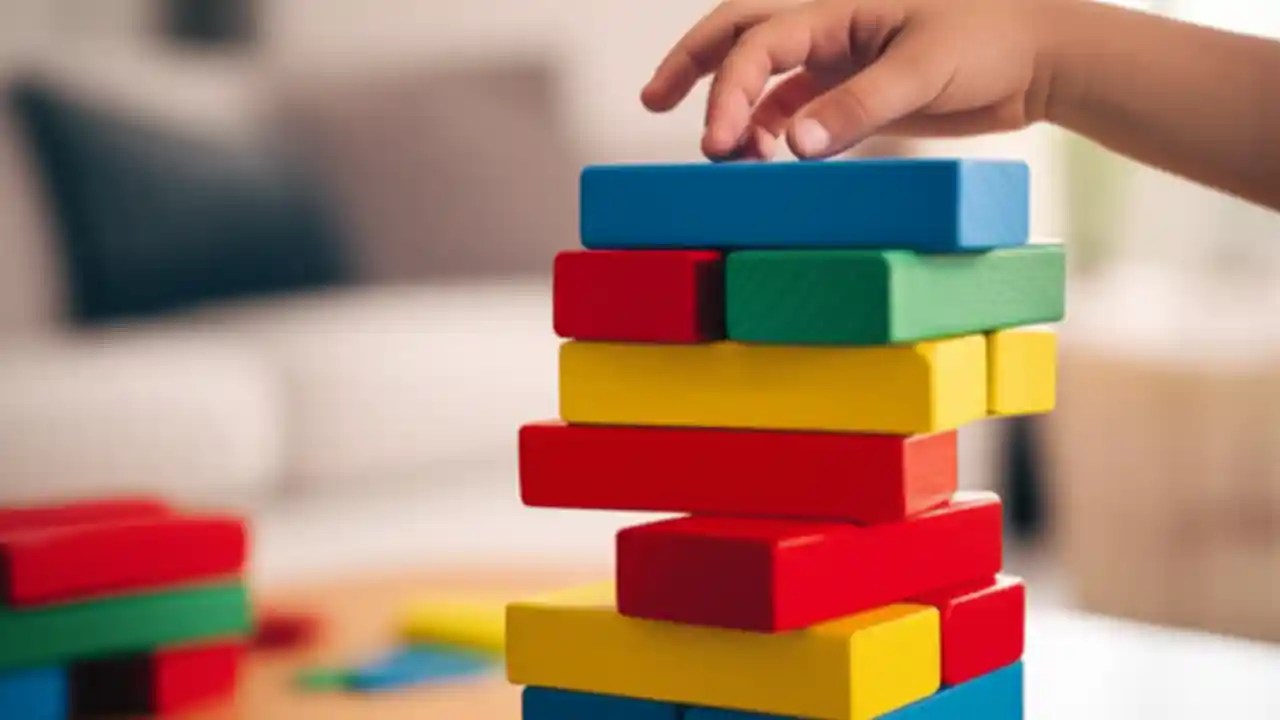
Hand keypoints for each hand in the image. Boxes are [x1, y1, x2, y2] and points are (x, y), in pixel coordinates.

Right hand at [641, 0, 1059, 159]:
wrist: (1042, 60)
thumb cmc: (993, 42)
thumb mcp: (925, 71)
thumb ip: (858, 107)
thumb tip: (791, 145)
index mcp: (840, 6)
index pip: (759, 41)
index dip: (727, 89)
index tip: (718, 142)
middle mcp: (830, 27)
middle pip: (739, 33)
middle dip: (692, 64)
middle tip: (653, 100)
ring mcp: (839, 60)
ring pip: (763, 77)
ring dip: (735, 110)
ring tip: (723, 156)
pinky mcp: (854, 93)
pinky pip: (795, 110)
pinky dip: (770, 133)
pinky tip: (765, 159)